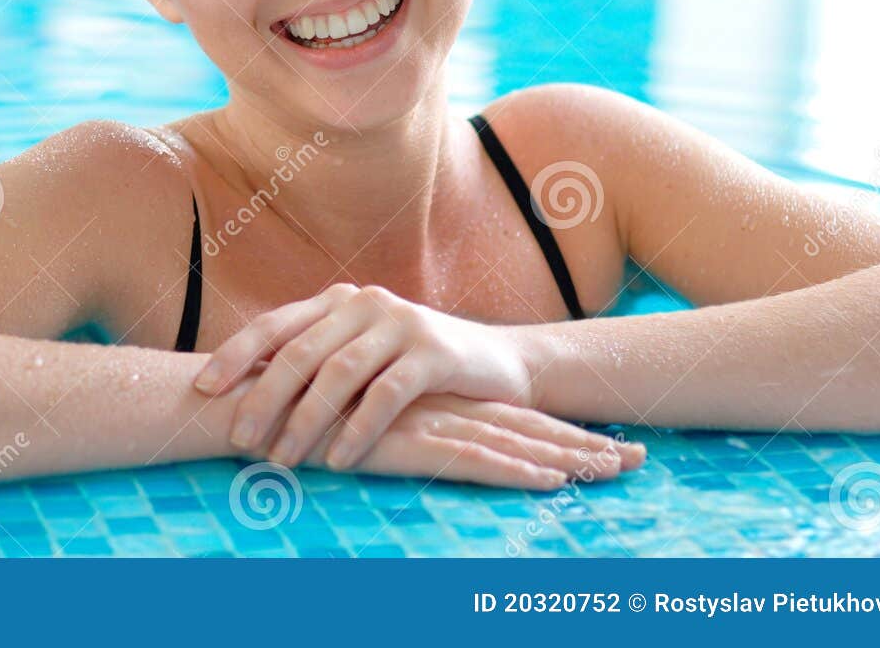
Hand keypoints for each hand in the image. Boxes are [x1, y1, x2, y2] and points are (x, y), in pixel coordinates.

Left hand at [195, 282, 547, 468]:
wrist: (495, 365)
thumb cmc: (411, 370)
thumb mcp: (359, 356)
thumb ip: (314, 364)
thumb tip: (243, 398)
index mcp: (334, 302)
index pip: (273, 325)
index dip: (234, 355)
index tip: (200, 389)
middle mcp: (362, 304)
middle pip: (300, 351)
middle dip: (264, 397)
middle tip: (240, 441)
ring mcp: (400, 323)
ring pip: (339, 373)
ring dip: (307, 420)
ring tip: (283, 460)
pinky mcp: (433, 353)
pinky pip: (386, 394)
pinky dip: (358, 429)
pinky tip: (338, 459)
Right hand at [306, 393, 645, 489]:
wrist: (242, 398)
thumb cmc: (282, 409)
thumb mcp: (340, 416)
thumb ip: (371, 416)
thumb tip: (394, 436)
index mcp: (424, 396)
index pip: (501, 413)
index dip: (552, 428)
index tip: (600, 442)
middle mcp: (431, 402)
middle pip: (521, 423)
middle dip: (579, 443)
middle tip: (638, 458)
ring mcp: (420, 419)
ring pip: (507, 440)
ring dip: (564, 458)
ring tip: (614, 473)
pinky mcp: (405, 440)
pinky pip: (470, 459)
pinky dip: (515, 471)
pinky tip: (551, 483)